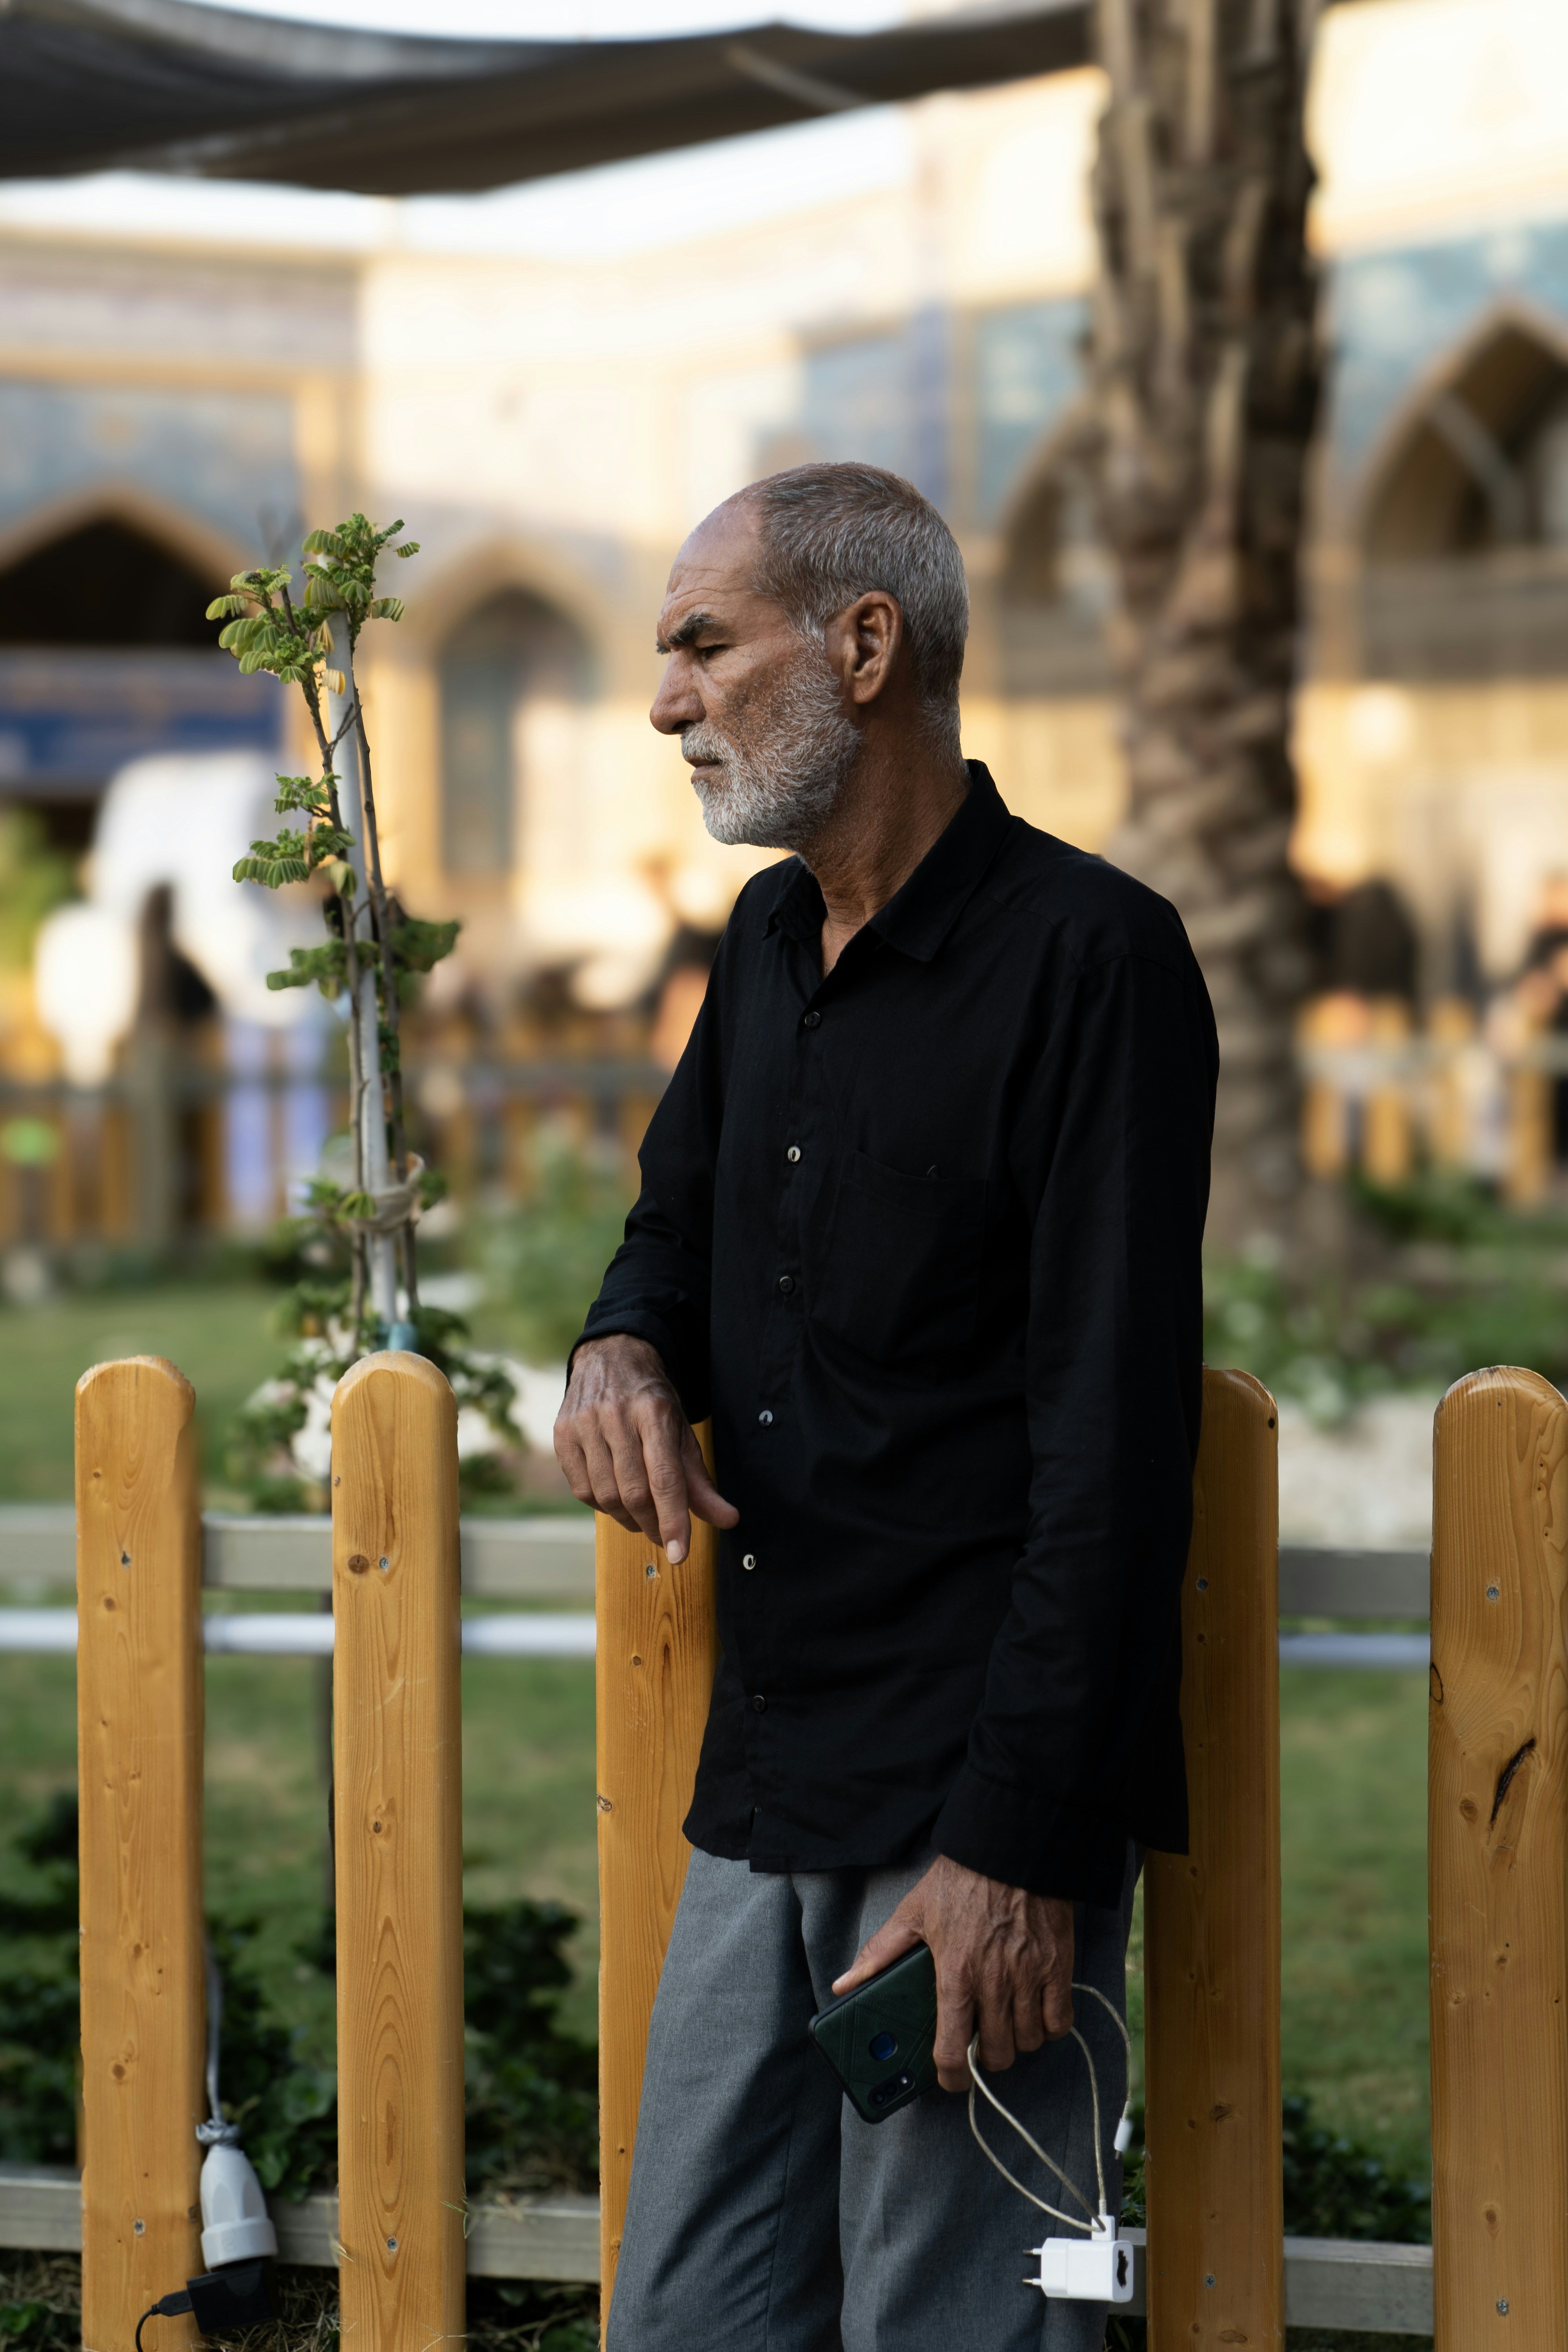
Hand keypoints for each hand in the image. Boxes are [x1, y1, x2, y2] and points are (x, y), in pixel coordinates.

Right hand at [554, 1333, 737, 1564]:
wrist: (611, 1357)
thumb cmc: (652, 1401)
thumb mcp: (682, 1432)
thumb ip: (701, 1481)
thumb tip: (728, 1520)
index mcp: (654, 1413)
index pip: (665, 1478)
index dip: (673, 1520)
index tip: (679, 1554)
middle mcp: (616, 1416)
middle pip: (634, 1492)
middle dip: (653, 1525)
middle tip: (664, 1536)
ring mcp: (584, 1424)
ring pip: (605, 1496)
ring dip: (628, 1519)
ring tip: (642, 1517)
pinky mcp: (562, 1433)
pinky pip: (582, 1489)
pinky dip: (602, 1504)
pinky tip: (615, 1496)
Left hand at [831, 1854, 1073, 2092]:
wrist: (1009, 1847)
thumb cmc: (960, 1880)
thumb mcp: (913, 1913)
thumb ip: (879, 1953)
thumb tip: (844, 1984)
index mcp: (954, 1975)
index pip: (951, 2049)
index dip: (951, 2077)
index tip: (951, 2079)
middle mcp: (993, 1983)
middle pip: (996, 2054)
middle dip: (985, 2057)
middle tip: (979, 2040)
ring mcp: (1029, 1977)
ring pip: (1028, 2042)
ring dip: (1016, 2042)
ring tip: (1006, 2024)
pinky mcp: (1058, 1968)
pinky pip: (1058, 2022)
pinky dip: (1048, 2026)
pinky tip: (1035, 2012)